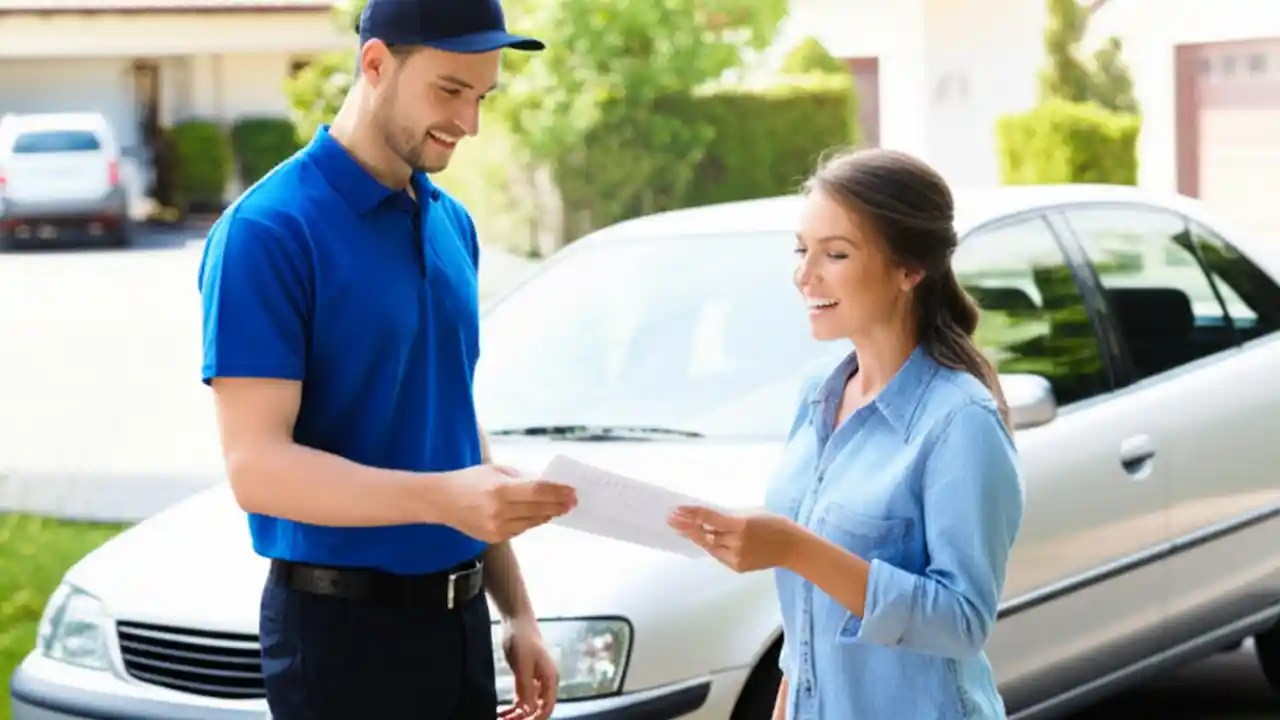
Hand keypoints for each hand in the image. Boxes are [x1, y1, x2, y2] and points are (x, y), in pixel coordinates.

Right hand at [444, 465, 576, 542]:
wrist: (441, 501)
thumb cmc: (470, 480)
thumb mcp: (496, 470)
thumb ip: (521, 478)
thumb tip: (547, 485)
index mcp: (500, 489)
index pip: (539, 491)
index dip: (558, 492)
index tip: (572, 492)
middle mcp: (499, 510)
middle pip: (539, 509)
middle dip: (559, 505)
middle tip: (572, 502)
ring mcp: (497, 527)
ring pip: (533, 522)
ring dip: (548, 514)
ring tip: (559, 508)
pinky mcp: (494, 537)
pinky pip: (521, 529)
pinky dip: (531, 521)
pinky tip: (539, 515)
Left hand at [498, 618, 557, 719]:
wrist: (517, 619)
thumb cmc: (522, 638)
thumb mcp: (522, 664)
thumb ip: (526, 687)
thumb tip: (529, 710)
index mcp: (550, 679)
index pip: (547, 708)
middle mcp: (546, 682)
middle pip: (539, 709)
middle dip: (525, 719)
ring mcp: (536, 680)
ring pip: (530, 705)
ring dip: (518, 715)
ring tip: (501, 719)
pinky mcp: (526, 677)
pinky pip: (522, 698)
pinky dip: (514, 707)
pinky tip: (503, 712)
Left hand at [668, 506, 799, 572]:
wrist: (793, 548)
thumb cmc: (774, 525)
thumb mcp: (752, 512)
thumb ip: (730, 516)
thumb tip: (707, 516)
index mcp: (741, 525)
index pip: (709, 519)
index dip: (691, 514)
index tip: (677, 510)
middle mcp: (737, 542)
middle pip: (705, 534)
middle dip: (686, 527)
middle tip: (670, 519)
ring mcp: (736, 557)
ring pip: (710, 546)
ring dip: (695, 537)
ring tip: (680, 528)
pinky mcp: (737, 567)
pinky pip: (719, 555)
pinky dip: (710, 546)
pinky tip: (701, 539)